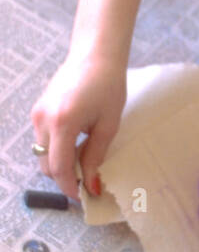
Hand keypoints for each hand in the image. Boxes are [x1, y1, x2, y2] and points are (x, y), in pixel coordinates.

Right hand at [30, 55, 126, 199]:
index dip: (70, 186)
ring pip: (42, 153)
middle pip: (46, 164)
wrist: (95, 55)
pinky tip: (76, 144)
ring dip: (59, 163)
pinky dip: (56, 149)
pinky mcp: (38, 110)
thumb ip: (96, 155)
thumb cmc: (109, 85)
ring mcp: (37, 114)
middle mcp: (43, 120)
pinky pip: (43, 139)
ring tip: (84, 162)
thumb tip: (91, 183)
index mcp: (63, 123)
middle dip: (64, 178)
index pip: (59, 168)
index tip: (84, 196)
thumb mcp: (108, 124)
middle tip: (87, 182)